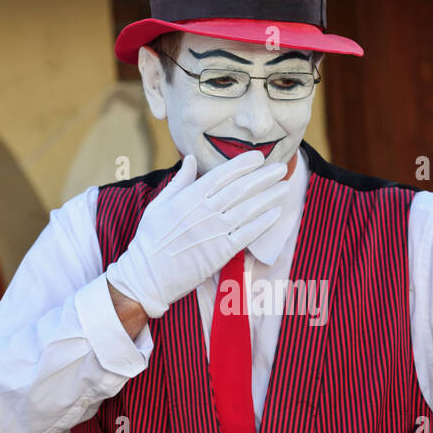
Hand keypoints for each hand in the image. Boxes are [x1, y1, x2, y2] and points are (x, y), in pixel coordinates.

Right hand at [106, 150, 288, 316]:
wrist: (148, 275)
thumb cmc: (151, 239)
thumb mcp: (160, 204)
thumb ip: (180, 181)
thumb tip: (191, 159)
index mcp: (189, 198)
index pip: (222, 175)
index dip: (242, 165)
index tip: (258, 157)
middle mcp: (205, 212)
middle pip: (240, 190)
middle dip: (262, 177)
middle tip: (279, 168)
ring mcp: (215, 232)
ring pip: (248, 209)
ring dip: (268, 196)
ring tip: (283, 186)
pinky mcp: (221, 252)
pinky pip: (247, 234)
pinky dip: (263, 222)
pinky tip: (275, 212)